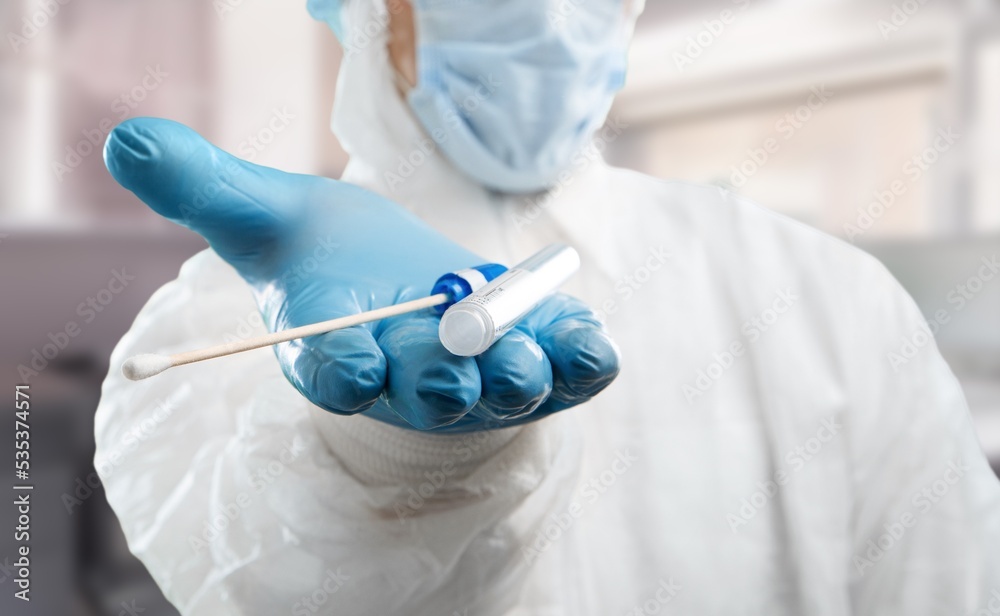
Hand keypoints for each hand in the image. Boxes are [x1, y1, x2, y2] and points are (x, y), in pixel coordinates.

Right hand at [104, 118, 619, 431]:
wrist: (401, 281)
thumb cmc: (329, 256)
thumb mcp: (269, 214)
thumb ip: (207, 187)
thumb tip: (126, 142)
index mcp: (338, 349)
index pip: (333, 370)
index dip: (339, 369)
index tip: (348, 370)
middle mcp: (406, 375)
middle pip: (421, 391)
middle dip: (437, 382)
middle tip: (455, 371)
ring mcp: (472, 377)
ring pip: (495, 389)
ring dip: (515, 378)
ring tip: (529, 359)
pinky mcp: (527, 363)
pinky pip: (557, 372)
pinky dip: (577, 364)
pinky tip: (594, 348)